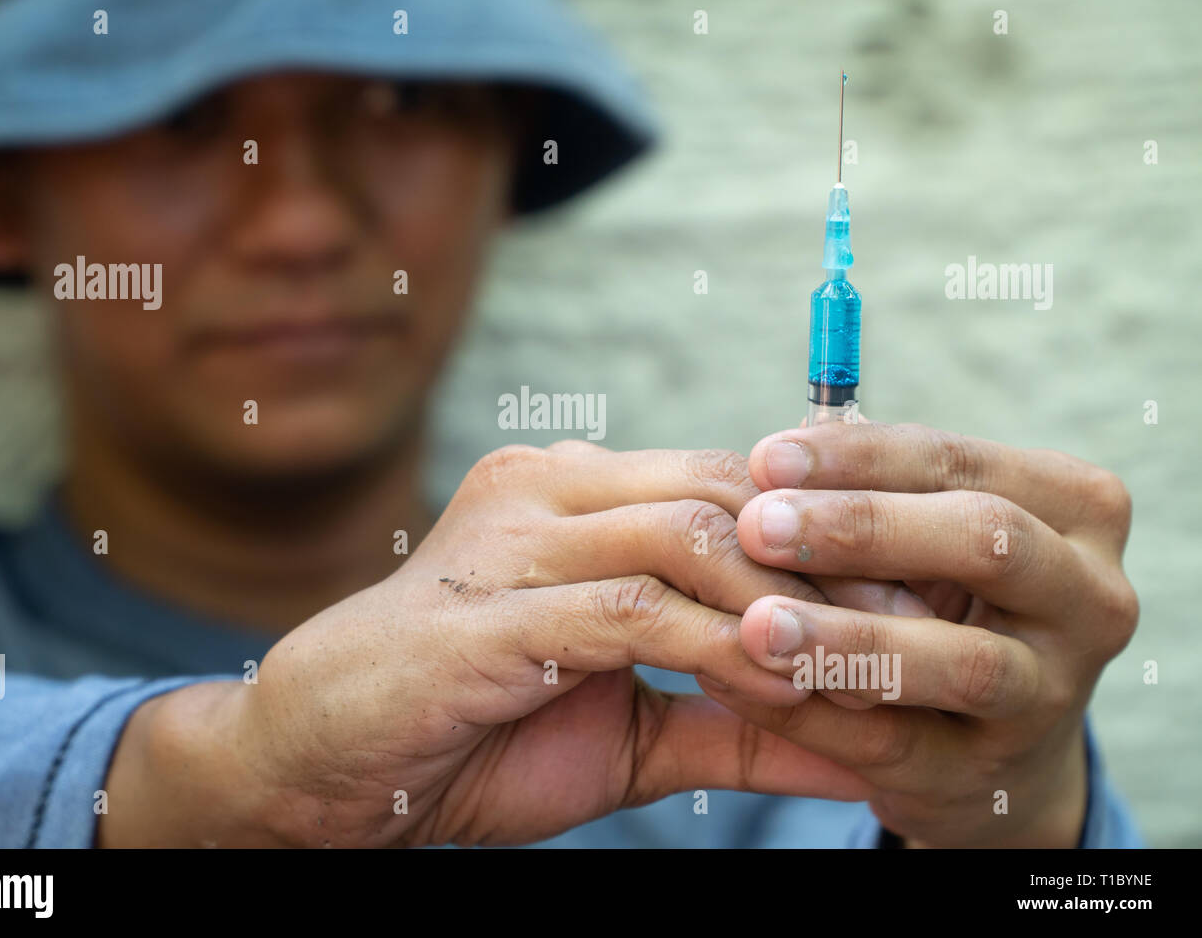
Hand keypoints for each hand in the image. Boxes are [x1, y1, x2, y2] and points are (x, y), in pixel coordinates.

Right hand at [100, 441, 878, 846]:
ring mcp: (516, 539)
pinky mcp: (497, 609)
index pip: (726, 483)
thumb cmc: (471, 733)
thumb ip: (736, 724)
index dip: (822, 536)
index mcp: (571, 493)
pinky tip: (782, 686)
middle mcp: (546, 491)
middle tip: (918, 626)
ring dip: (788, 605)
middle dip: (828, 561)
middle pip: (725, 492)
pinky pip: (638, 612)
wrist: (326, 762)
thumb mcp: (629, 729)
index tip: (909, 597)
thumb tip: (854, 744)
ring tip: (868, 664)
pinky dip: (723, 649)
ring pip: (692, 538)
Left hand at [696, 422, 1137, 846]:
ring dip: (850, 638)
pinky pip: (899, 742)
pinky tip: (740, 683)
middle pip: (986, 541)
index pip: (959, 462)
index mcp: (1075, 508)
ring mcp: (1056, 693)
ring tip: (757, 623)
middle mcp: (1092, 595)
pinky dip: (814, 714)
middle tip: (756, 526)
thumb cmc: (943, 598)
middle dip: (861, 530)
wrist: (990, 742)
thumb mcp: (926, 534)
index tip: (764, 457)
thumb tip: (771, 458)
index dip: (858, 458)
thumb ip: (869, 490)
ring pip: (962, 661)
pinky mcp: (996, 772)